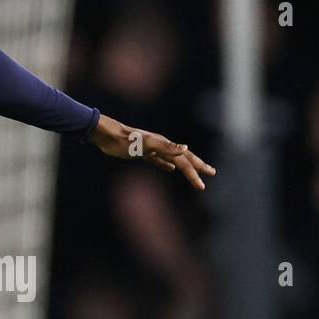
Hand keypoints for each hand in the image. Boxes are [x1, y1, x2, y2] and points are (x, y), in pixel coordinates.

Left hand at [89, 114, 216, 189]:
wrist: (106, 135)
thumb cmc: (124, 140)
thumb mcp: (145, 144)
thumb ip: (166, 147)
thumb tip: (186, 148)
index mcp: (164, 145)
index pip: (184, 160)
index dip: (195, 170)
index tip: (204, 183)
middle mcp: (160, 146)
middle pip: (182, 159)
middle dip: (197, 167)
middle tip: (212, 173)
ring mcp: (150, 149)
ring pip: (172, 160)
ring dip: (185, 167)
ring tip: (195, 173)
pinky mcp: (140, 152)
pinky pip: (157, 160)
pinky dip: (165, 165)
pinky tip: (169, 169)